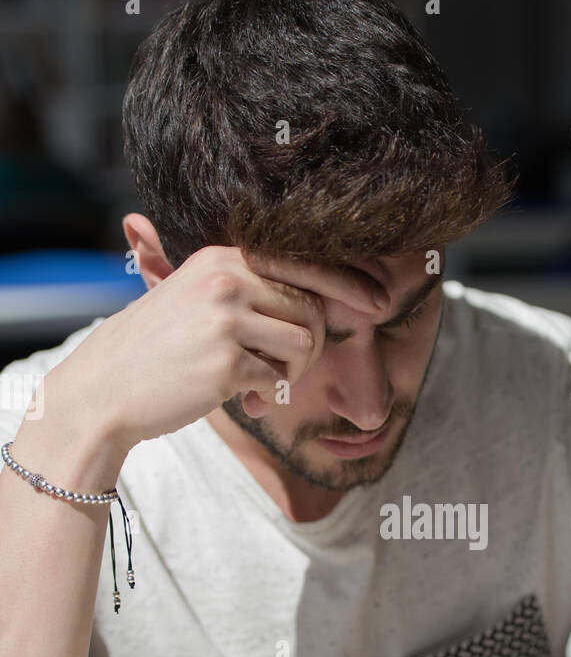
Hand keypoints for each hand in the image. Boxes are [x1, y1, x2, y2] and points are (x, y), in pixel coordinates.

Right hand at [42, 246, 388, 451]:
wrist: (104, 389)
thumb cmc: (157, 350)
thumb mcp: (196, 298)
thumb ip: (250, 290)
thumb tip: (324, 298)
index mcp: (223, 257)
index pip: (305, 261)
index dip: (350, 282)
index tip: (380, 300)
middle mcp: (227, 279)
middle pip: (311, 309)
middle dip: (310, 346)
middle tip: (283, 370)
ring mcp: (226, 320)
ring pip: (305, 345)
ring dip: (292, 374)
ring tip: (261, 383)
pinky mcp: (225, 362)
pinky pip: (277, 379)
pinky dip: (266, 395)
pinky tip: (241, 399)